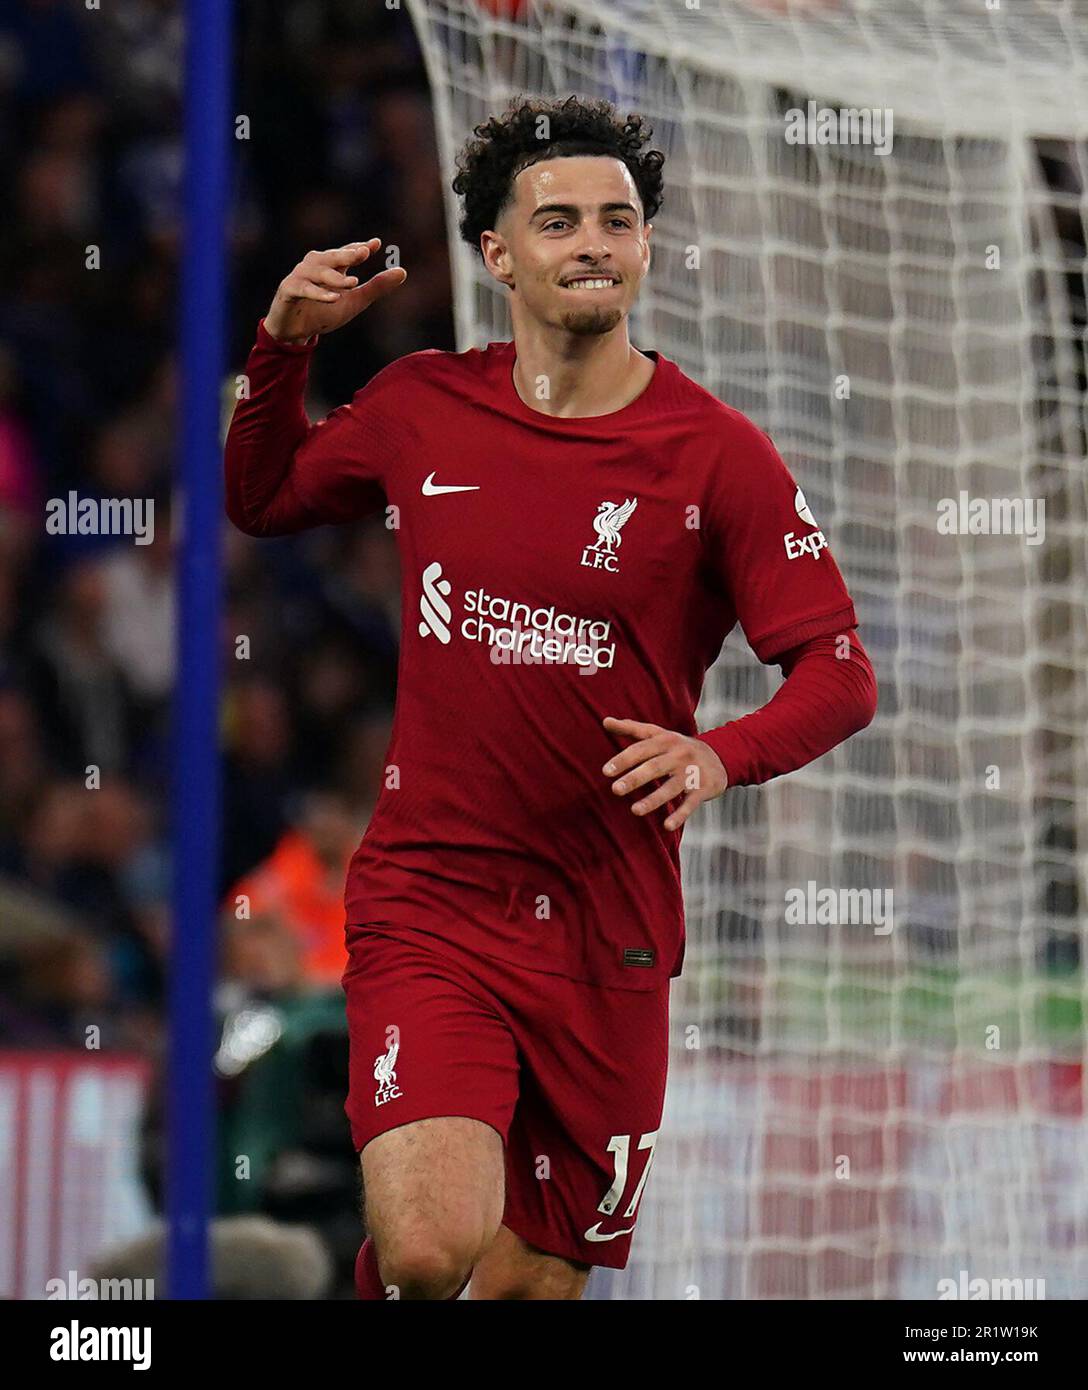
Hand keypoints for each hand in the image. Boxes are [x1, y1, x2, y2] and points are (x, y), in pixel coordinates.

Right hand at [263, 238, 407, 343]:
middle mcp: (314, 265)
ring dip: (335, 277)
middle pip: (332, 256)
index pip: (347, 252)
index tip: (376, 244)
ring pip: (319, 272)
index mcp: (331, 265)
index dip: (360, 248)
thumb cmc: (323, 312)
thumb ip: (377, 287)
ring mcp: (300, 276)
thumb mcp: (355, 301)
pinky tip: (334, 298)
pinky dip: (319, 293)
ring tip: (353, 282)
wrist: (294, 331)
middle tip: (364, 252)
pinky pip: (304, 289)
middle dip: (348, 254)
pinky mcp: (288, 290)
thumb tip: (403, 271)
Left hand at [601, 715, 727, 831]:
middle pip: (655, 767)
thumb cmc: (678, 747)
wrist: (719, 756)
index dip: (623, 759)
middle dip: (635, 778)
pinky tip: (667, 826)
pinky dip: (680, 815)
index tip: (606, 771)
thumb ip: (632, 728)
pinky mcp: (703, 789)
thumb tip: (605, 721)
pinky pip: (690, 804)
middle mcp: (679, 756)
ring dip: (653, 800)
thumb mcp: (659, 734)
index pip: (641, 749)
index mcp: (665, 741)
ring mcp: (692, 773)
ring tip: (635, 811)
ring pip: (671, 788)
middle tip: (615, 790)